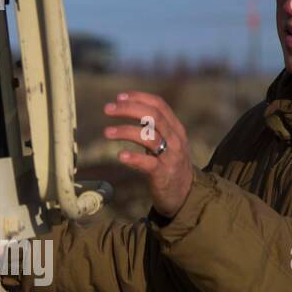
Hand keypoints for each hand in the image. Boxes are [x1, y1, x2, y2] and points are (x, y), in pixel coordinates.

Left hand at [103, 91, 193, 218]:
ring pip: (149, 137)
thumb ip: (153, 127)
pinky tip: (120, 156)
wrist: (185, 194)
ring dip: (125, 131)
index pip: (159, 105)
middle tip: (108, 109)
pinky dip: (134, 158)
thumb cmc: (170, 165)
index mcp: (175, 128)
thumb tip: (129, 108)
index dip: (138, 98)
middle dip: (128, 109)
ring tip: (107, 132)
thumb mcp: (167, 141)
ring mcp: (171, 156)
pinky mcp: (164, 174)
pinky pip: (149, 163)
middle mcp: (175, 139)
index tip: (119, 97)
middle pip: (153, 116)